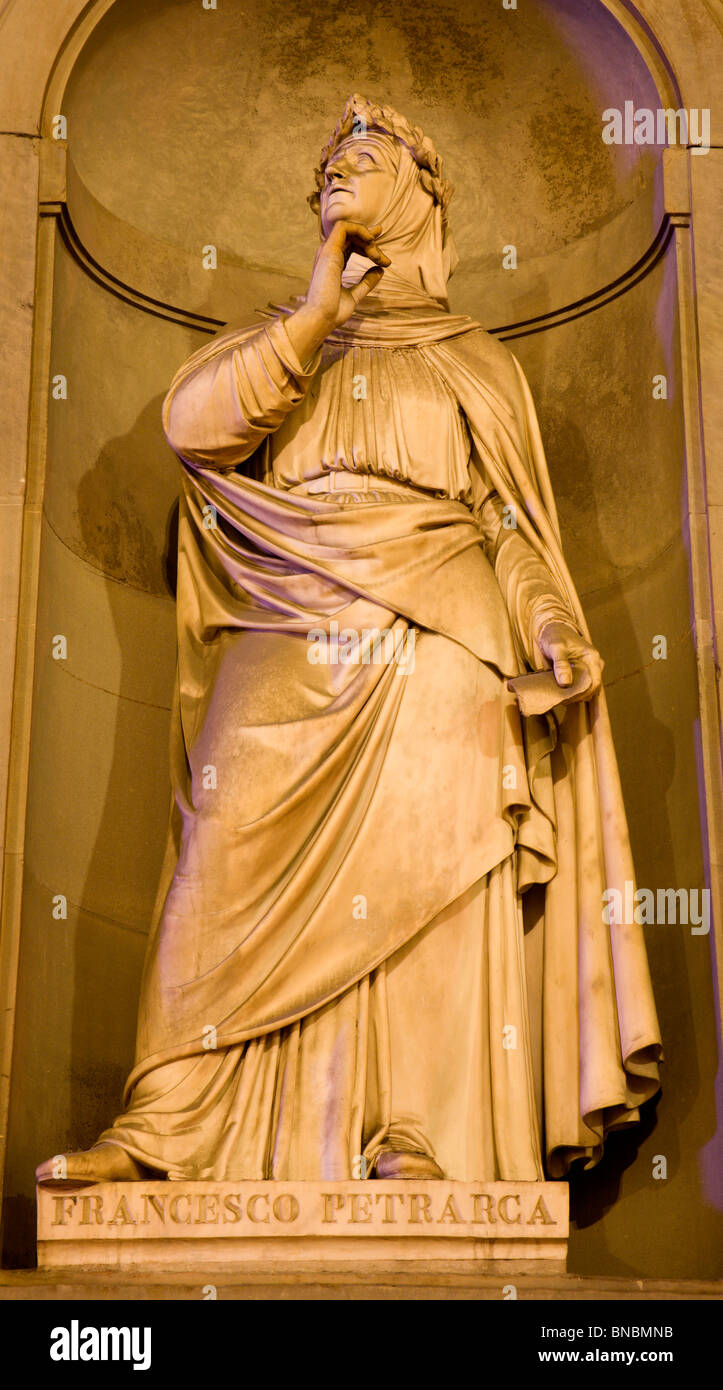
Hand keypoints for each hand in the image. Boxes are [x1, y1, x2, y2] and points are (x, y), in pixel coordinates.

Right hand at [285, 221, 389, 365]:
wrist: (321, 318)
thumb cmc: (333, 312)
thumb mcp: (355, 295)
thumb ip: (366, 282)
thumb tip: (380, 271)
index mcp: (333, 263)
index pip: (351, 244)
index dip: (369, 244)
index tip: (385, 259)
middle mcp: (329, 255)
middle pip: (353, 237)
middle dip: (372, 244)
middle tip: (384, 261)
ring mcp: (327, 251)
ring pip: (349, 229)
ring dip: (367, 238)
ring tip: (377, 256)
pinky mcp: (328, 250)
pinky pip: (344, 227)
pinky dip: (359, 229)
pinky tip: (370, 241)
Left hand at [537, 620, 603, 698]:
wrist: (552, 628)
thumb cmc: (555, 635)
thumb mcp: (556, 648)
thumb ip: (561, 664)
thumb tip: (566, 683)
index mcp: (592, 657)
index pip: (595, 682)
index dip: (584, 693)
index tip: (568, 699)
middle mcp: (594, 663)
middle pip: (592, 686)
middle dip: (579, 695)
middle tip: (562, 700)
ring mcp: (589, 667)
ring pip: (587, 686)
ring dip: (576, 694)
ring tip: (561, 697)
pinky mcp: (582, 670)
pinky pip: (581, 683)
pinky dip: (573, 690)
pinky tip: (562, 692)